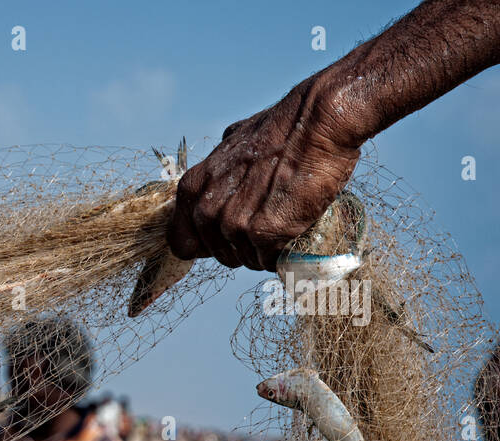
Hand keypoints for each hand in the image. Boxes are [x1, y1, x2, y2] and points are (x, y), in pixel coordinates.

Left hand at [167, 76, 360, 270]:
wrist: (317, 121)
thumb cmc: (281, 129)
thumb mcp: (234, 143)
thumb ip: (220, 167)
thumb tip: (219, 170)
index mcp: (192, 189)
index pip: (182, 243)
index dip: (205, 245)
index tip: (226, 237)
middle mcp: (206, 210)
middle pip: (218, 254)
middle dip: (241, 247)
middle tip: (266, 224)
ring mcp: (233, 224)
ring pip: (245, 260)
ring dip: (264, 251)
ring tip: (283, 224)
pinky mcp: (263, 233)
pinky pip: (268, 260)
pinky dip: (281, 254)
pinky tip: (293, 233)